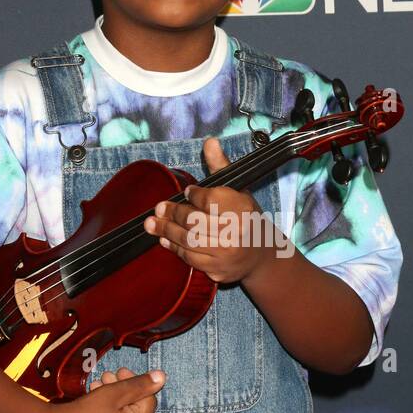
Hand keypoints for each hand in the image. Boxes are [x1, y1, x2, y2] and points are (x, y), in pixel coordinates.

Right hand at [39, 366, 164, 412]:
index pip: (148, 400)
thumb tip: (163, 377)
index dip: (135, 382)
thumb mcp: (114, 393)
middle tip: (105, 378)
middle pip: (135, 412)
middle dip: (122, 392)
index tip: (119, 371)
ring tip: (95, 390)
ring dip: (113, 404)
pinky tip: (92, 410)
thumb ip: (140, 384)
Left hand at [143, 136, 280, 283]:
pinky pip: (191, 258)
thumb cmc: (246, 217)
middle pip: (195, 221)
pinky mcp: (218, 270)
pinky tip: (164, 239)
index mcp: (242, 208)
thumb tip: (209, 141)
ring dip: (167, 231)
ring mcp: (227, 254)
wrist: (260, 256)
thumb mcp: (238, 190)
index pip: (210, 199)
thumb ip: (221, 167)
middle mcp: (236, 232)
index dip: (194, 195)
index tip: (186, 192)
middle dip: (173, 213)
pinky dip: (175, 248)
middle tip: (158, 208)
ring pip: (189, 240)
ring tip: (152, 223)